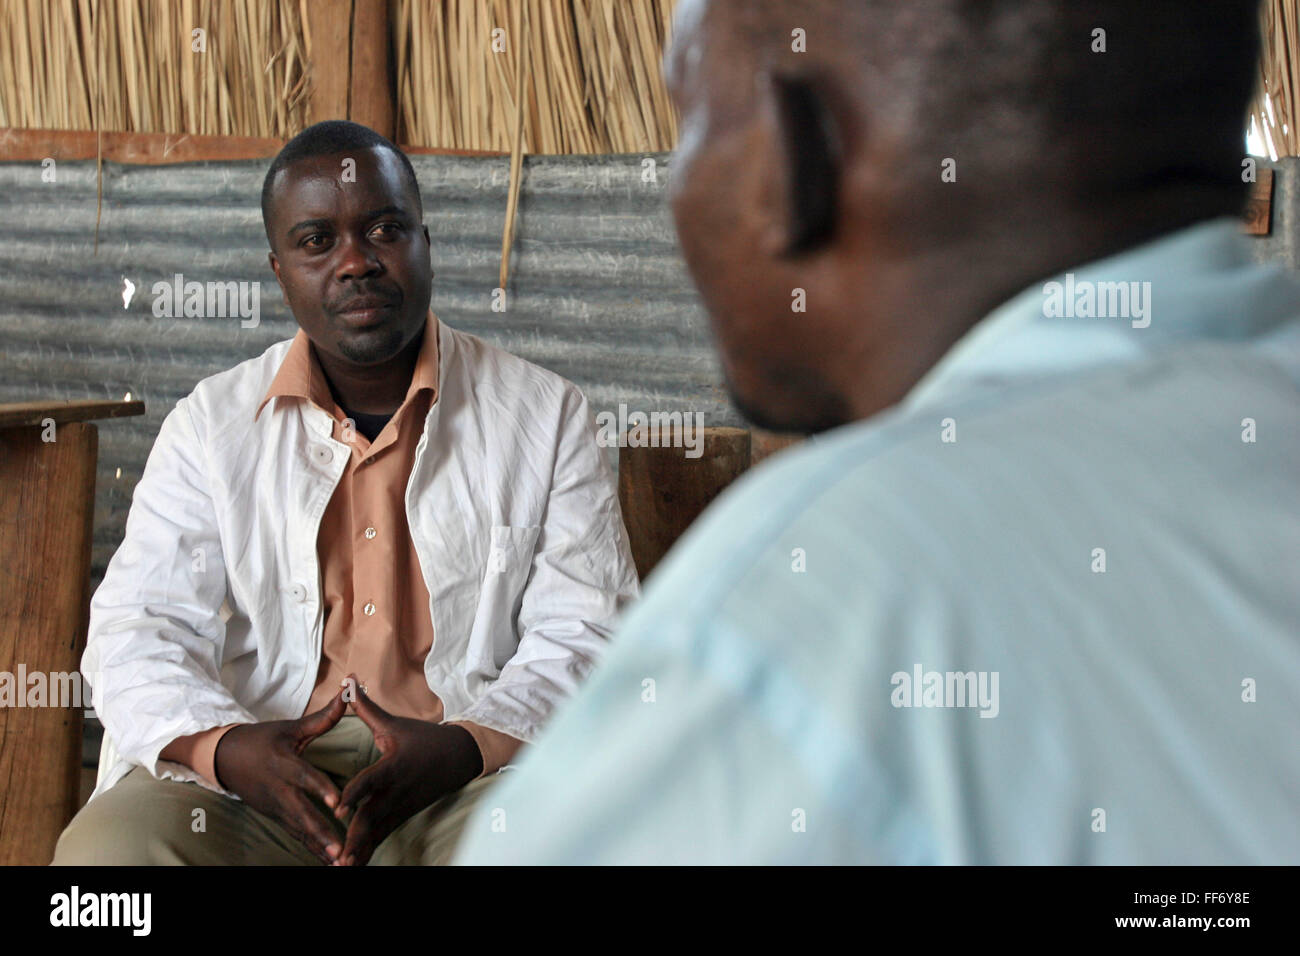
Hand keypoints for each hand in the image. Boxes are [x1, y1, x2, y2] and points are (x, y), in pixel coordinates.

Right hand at [214, 690, 347, 864]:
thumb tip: (348, 695)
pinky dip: (310, 848)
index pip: (305, 777)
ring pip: (298, 829)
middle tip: (341, 848)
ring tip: (339, 863)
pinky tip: (328, 862)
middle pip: (301, 813)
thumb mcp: (290, 728)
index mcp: (284, 763)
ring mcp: (274, 806)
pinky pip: (295, 834)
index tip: (337, 804)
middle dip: (320, 832)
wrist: (224, 758)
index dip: (320, 790)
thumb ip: (322, 718)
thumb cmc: (263, 739)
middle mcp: (279, 789)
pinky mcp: (274, 816)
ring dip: (317, 846)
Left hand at [333, 675, 483, 865]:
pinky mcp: (402, 816)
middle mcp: (397, 791)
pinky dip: (367, 851)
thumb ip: (366, 707)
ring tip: (340, 867)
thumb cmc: (422, 738)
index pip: (372, 780)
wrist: (458, 757)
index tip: (339, 808)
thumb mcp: (394, 723)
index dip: (356, 793)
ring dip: (360, 850)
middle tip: (338, 855)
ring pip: (377, 832)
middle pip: (373, 816)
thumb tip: (348, 682)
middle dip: (355, 836)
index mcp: (393, 766)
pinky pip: (382, 836)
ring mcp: (401, 806)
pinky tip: (352, 864)